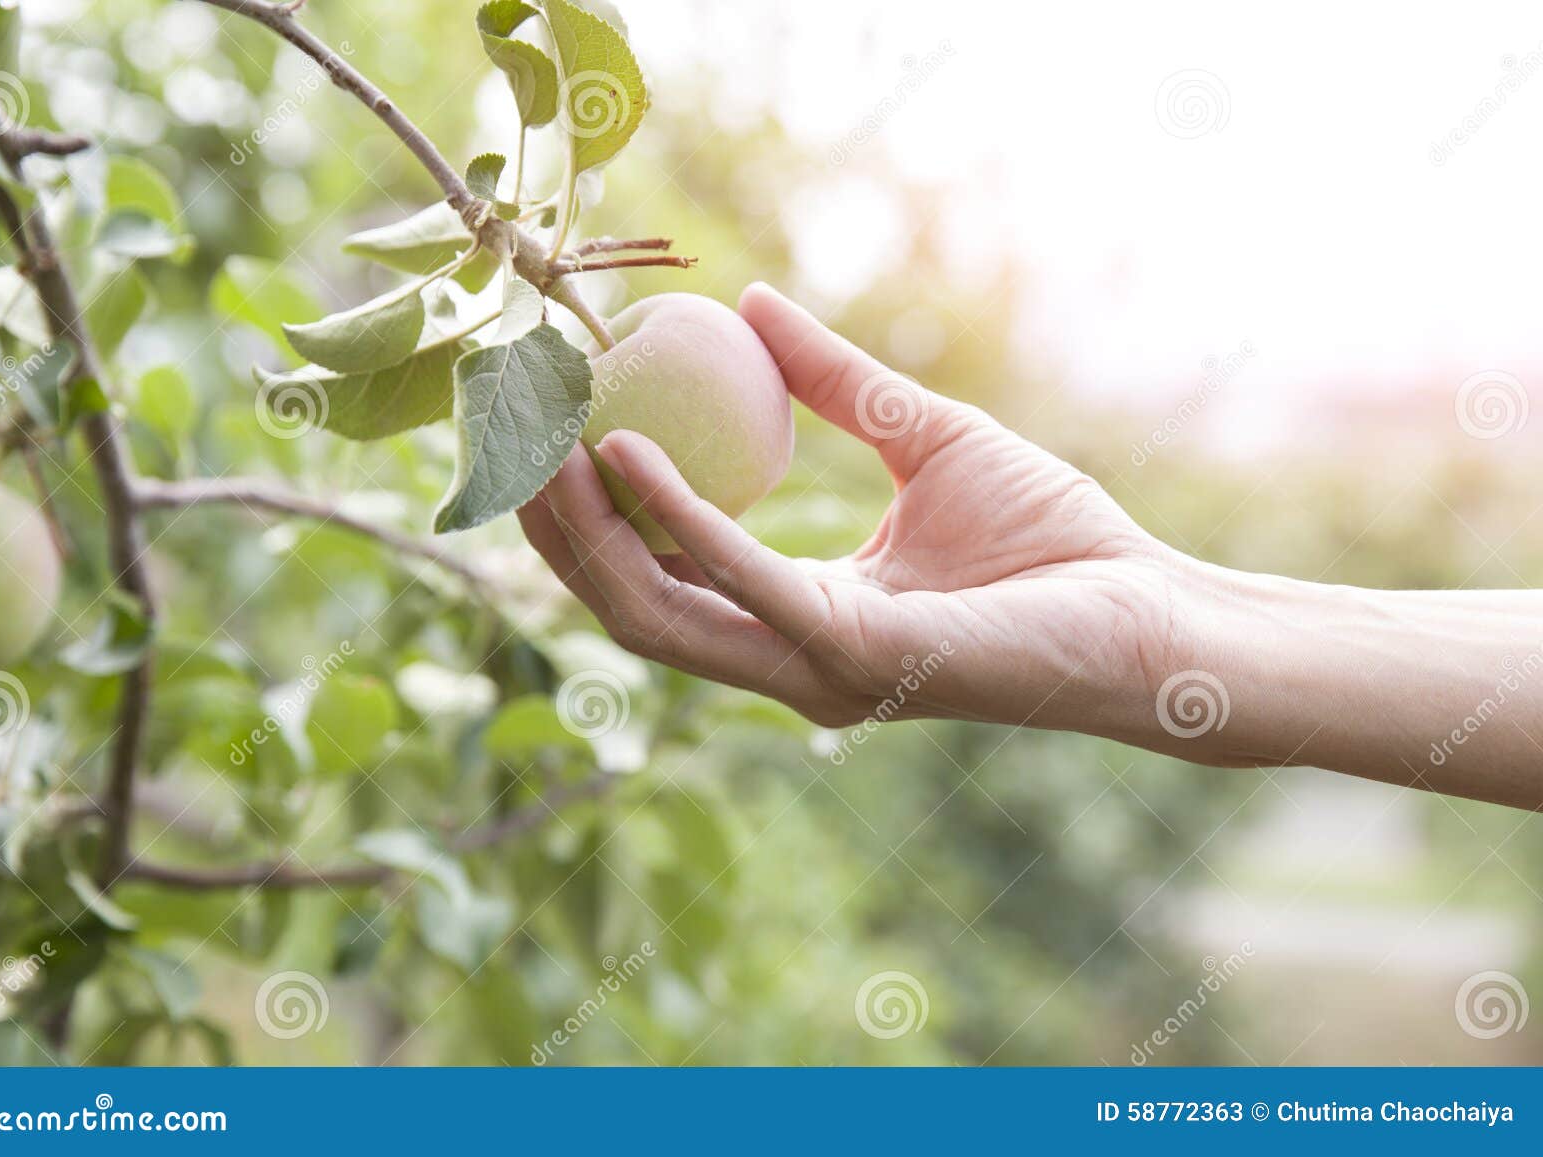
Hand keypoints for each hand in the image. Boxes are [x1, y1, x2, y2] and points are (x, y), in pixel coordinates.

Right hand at [520, 283, 1184, 736]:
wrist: (1150, 612)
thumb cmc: (1053, 539)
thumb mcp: (926, 436)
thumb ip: (834, 385)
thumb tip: (752, 304)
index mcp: (797, 616)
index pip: (666, 574)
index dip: (593, 509)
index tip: (549, 424)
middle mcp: (788, 658)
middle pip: (633, 601)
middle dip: (558, 528)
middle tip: (508, 435)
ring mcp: (815, 671)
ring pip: (658, 612)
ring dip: (586, 530)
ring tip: (538, 441)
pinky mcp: (858, 661)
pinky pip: (743, 586)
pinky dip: (679, 521)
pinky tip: (629, 453)